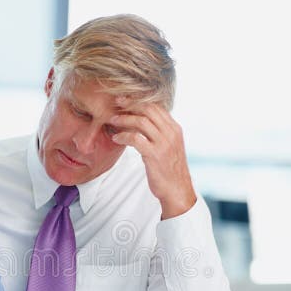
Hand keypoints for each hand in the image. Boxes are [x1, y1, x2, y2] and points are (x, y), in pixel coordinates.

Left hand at [111, 103, 196, 218]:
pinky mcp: (154, 155)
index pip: (156, 107)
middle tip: (116, 103)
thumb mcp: (170, 147)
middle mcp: (171, 133)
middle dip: (130, 104)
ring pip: (141, 122)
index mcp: (175, 129)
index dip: (139, 101)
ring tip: (113, 120)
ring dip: (124, 119)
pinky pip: (135, 139)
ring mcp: (163, 143)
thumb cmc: (170, 170)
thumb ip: (161, 134)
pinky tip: (116, 138)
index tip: (126, 100)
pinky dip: (123, 136)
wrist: (177, 190)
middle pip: (148, 109)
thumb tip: (145, 123)